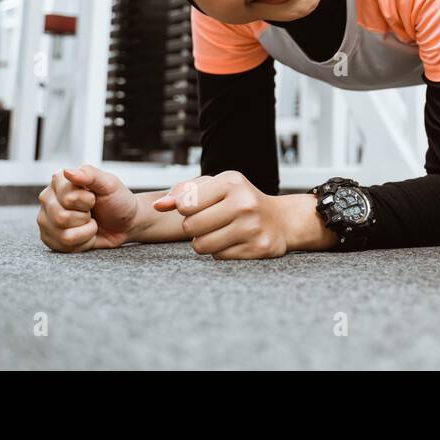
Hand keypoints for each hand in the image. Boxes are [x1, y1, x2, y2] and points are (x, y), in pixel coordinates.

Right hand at [37, 164, 138, 252]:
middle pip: (61, 217)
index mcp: (59, 181)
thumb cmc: (117, 200)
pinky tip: (85, 233)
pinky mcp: (51, 238)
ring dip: (86, 230)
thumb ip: (90, 174)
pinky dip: (83, 241)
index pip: (67, 197)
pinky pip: (65, 246)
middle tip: (91, 210)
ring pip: (64, 234)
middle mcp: (48, 199)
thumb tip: (67, 172)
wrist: (125, 223)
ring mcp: (47, 220)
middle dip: (85, 216)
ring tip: (89, 221)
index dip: (86, 200)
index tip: (94, 197)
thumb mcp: (109, 183)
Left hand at [152, 170, 286, 259]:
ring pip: (202, 246)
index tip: (199, 207)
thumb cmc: (240, 200)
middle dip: (194, 227)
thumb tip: (158, 206)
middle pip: (190, 227)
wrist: (281, 220)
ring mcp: (252, 228)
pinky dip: (221, 251)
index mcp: (231, 182)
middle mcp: (243, 204)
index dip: (186, 209)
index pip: (185, 204)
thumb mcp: (215, 187)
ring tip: (220, 232)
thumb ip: (183, 193)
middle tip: (209, 222)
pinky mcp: (257, 249)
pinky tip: (234, 241)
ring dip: (205, 242)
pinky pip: (219, 257)